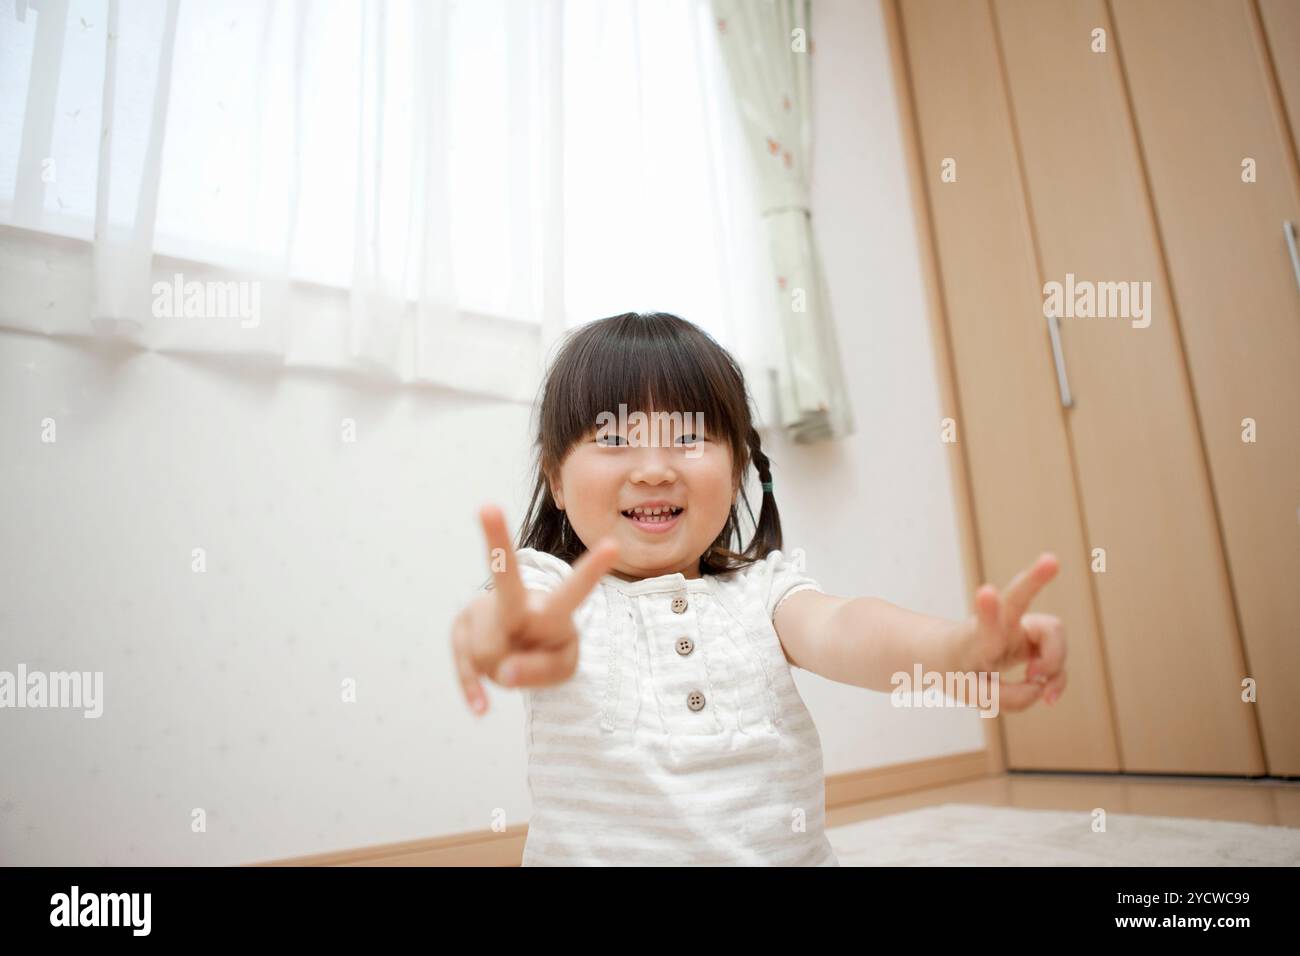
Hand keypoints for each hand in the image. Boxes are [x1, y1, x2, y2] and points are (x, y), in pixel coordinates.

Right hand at [450, 504, 619, 715]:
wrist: (510, 651)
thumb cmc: (545, 652)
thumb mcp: (560, 668)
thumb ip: (539, 671)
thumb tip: (504, 671)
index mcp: (554, 610)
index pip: (576, 590)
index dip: (593, 570)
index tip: (613, 545)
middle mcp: (519, 603)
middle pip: (506, 580)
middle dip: (495, 543)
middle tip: (488, 506)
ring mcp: (486, 613)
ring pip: (488, 652)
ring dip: (502, 674)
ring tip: (512, 665)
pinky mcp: (461, 631)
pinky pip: (466, 667)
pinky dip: (474, 690)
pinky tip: (481, 707)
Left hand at [954, 552, 1066, 712]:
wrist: (949, 654)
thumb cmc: (955, 669)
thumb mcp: (967, 691)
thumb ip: (1003, 698)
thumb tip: (1040, 688)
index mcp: (975, 640)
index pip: (984, 627)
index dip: (988, 612)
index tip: (985, 591)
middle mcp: (1000, 625)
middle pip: (1019, 598)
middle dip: (1035, 578)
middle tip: (1051, 559)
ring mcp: (1020, 628)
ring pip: (1054, 633)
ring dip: (1055, 666)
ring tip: (1042, 689)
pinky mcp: (1035, 639)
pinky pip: (1059, 655)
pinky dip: (1056, 679)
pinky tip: (1048, 695)